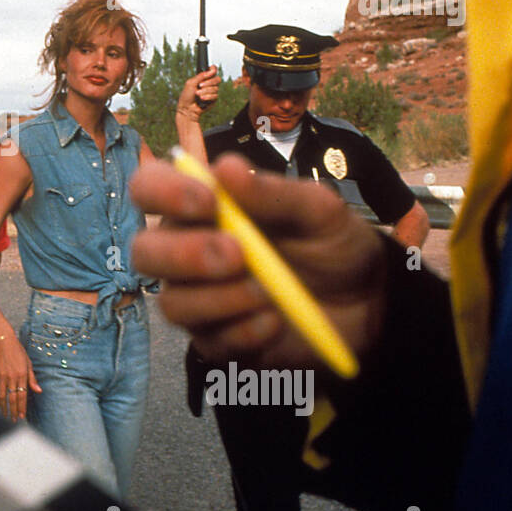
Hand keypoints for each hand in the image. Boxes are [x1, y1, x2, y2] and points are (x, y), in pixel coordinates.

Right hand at [0, 332, 40, 420]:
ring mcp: (2, 376)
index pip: (22, 395)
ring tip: (5, 415)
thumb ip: (32, 379)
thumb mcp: (28, 364)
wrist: (4, 342)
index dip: (21, 408)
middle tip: (13, 420)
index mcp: (22, 375)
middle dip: (13, 411)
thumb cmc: (18, 352)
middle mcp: (12, 377)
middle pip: (12, 398)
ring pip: (2, 396)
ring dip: (3, 407)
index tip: (21, 416)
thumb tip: (38, 390)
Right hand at [128, 155, 387, 371]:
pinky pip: (208, 342)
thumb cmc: (331, 242)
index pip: (148, 188)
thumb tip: (224, 167)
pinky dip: (244, 332)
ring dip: (221, 299)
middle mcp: (187, 250)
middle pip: (144, 252)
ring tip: (269, 292)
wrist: (367, 301)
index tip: (207, 203)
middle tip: (237, 255)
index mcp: (201, 206)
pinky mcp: (217, 341)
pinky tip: (276, 322)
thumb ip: (273, 192)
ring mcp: (199, 298)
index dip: (163, 192)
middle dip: (184, 255)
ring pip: (173, 303)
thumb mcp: (318, 210)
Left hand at [176, 66, 219, 121]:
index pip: (213, 71)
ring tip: (197, 95)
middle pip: (217, 79)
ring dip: (205, 91)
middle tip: (200, 85)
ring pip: (216, 88)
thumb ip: (201, 76)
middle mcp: (209, 84)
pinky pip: (215, 96)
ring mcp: (212, 92)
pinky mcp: (214, 99)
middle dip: (209, 82)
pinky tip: (201, 99)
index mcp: (204, 78)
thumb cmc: (187, 95)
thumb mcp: (191, 83)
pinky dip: (207, 97)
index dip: (213, 69)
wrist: (187, 108)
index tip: (211, 70)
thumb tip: (211, 70)